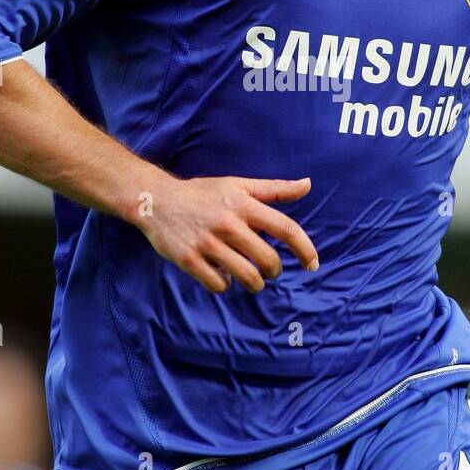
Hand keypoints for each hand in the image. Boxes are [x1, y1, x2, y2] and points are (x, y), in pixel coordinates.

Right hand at [139, 173, 318, 294]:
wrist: (156, 201)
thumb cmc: (203, 194)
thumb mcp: (239, 185)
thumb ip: (275, 189)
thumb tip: (308, 185)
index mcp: (244, 204)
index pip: (285, 228)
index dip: (305, 248)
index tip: (313, 263)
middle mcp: (228, 223)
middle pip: (268, 259)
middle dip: (275, 270)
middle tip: (271, 270)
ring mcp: (208, 243)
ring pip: (247, 276)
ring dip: (255, 283)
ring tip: (253, 279)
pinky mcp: (189, 259)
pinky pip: (219, 284)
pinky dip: (226, 284)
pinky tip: (224, 276)